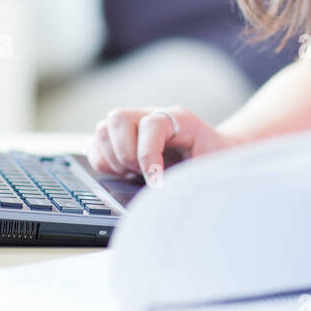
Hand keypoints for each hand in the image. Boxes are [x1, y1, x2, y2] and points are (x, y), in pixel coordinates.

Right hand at [86, 106, 236, 187]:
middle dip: (125, 154)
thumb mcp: (209, 168)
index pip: (152, 124)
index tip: (155, 181)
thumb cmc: (212, 161)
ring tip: (131, 174)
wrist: (215, 154)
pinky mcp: (120, 138)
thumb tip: (162, 196)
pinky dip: (103, 162)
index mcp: (178, 118)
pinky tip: (122, 174)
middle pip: (119, 118)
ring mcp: (134, 124)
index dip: (149, 155)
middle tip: (139, 174)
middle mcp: (151, 115)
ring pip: (103, 129)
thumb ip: (189, 176)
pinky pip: (96, 144)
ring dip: (113, 158)